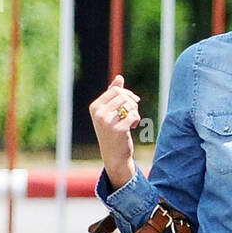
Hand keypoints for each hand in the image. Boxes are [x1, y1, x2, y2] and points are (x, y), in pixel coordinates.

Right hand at [89, 74, 140, 188]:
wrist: (114, 155)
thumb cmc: (113, 132)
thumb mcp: (110, 112)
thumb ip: (113, 95)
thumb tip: (119, 77)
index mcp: (95, 107)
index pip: (115, 90)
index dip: (127, 94)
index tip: (132, 103)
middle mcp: (98, 113)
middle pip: (123, 96)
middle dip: (132, 102)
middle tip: (133, 113)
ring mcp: (107, 121)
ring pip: (129, 105)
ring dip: (135, 111)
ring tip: (131, 121)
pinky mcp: (118, 129)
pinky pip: (133, 115)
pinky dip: (136, 119)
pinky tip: (132, 126)